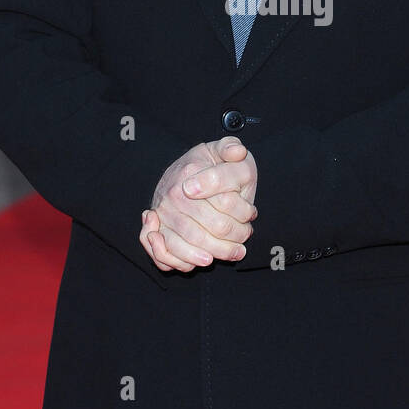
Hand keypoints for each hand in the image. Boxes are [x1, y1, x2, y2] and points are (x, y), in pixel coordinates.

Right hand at [139, 136, 257, 272]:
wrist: (181, 173)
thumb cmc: (206, 165)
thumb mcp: (220, 149)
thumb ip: (230, 147)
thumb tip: (237, 151)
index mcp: (191, 173)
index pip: (225, 201)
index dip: (243, 211)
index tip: (251, 213)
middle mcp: (173, 195)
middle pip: (213, 226)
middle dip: (235, 235)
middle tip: (246, 236)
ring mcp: (163, 214)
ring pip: (192, 243)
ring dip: (218, 251)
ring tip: (235, 252)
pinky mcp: (156, 229)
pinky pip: (165, 254)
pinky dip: (185, 261)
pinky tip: (205, 260)